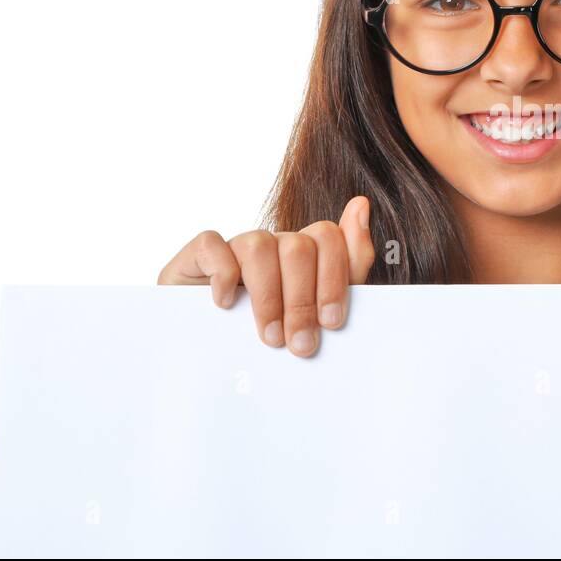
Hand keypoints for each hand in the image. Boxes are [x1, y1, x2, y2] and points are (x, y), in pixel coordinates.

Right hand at [156, 195, 374, 357]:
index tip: (331, 322)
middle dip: (303, 301)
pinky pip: (213, 244)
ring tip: (269, 336)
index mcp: (305, 254)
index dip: (334, 280)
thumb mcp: (317, 312)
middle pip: (298, 246)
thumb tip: (362, 204)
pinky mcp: (199, 255)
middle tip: (299, 344)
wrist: (209, 356)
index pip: (329, 239)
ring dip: (267, 295)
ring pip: (259, 245)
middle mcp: (273, 244)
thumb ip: (349, 266)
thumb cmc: (269, 334)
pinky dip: (223, 275)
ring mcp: (236, 246)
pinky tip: (226, 304)